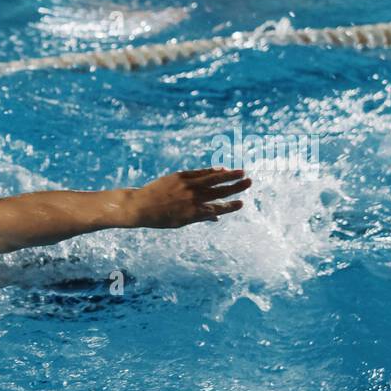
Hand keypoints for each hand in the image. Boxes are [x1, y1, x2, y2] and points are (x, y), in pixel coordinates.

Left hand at [123, 168, 249, 228]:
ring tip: (242, 172)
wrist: (140, 206)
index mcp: (195, 213)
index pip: (218, 209)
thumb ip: (199, 217)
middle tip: (250, 182)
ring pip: (213, 179)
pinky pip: (200, 173)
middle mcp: (194, 199)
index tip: (241, 203)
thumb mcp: (180, 222)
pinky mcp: (181, 176)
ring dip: (229, 175)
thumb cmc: (160, 218)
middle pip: (220, 192)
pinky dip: (212, 171)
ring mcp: (188, 186)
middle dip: (236, 187)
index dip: (231, 206)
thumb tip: (216, 218)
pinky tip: (222, 169)